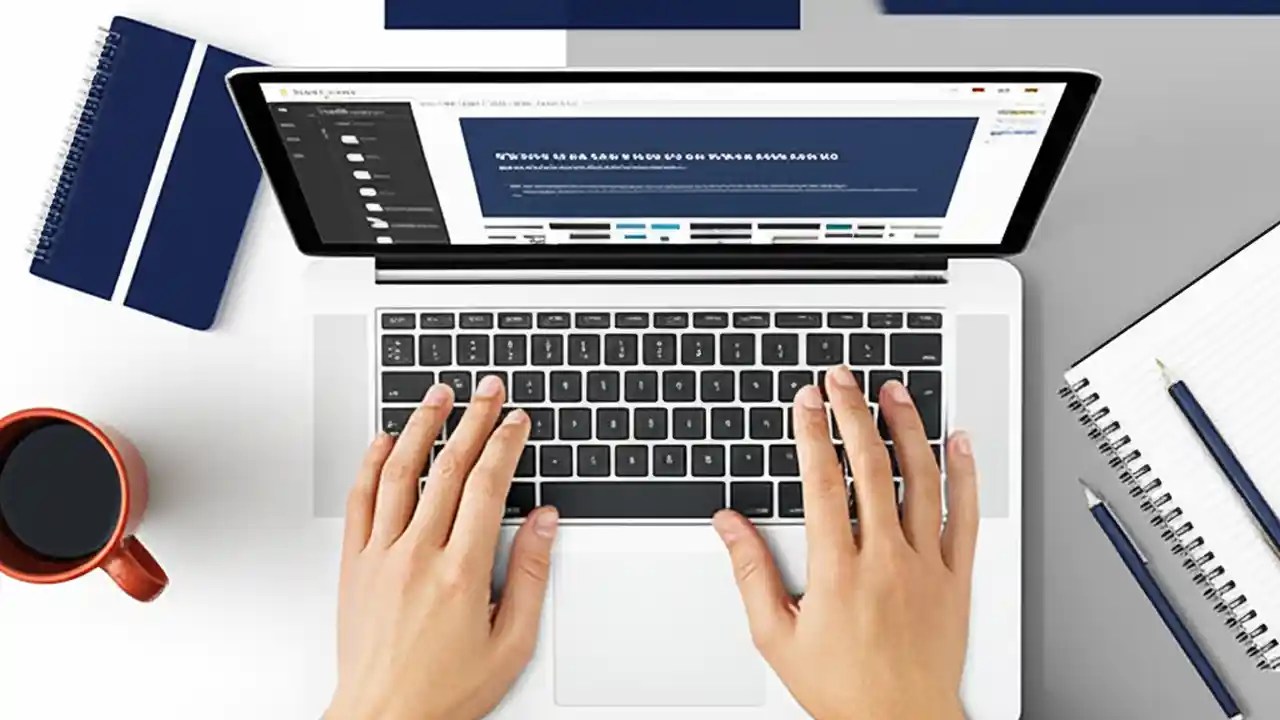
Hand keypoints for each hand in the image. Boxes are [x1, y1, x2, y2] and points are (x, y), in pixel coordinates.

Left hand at [327, 376, 558, 719]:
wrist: (383, 719)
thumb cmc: (444, 691)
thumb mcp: (511, 643)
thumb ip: (529, 575)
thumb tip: (542, 522)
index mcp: (461, 573)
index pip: (486, 487)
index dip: (506, 444)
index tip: (517, 420)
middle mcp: (417, 556)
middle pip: (448, 468)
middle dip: (474, 421)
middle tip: (489, 391)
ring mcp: (380, 556)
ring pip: (400, 473)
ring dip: (421, 427)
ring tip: (438, 396)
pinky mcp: (354, 565)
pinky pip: (360, 501)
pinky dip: (371, 464)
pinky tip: (383, 441)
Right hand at [712, 366, 978, 719]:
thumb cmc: (842, 688)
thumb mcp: (776, 635)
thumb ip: (750, 572)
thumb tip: (729, 525)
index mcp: (838, 570)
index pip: (823, 481)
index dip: (812, 433)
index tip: (807, 401)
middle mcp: (885, 559)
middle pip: (870, 466)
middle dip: (852, 413)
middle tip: (842, 379)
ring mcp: (925, 566)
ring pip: (921, 480)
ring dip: (906, 428)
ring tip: (893, 393)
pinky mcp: (955, 578)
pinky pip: (965, 516)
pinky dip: (964, 473)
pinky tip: (958, 442)